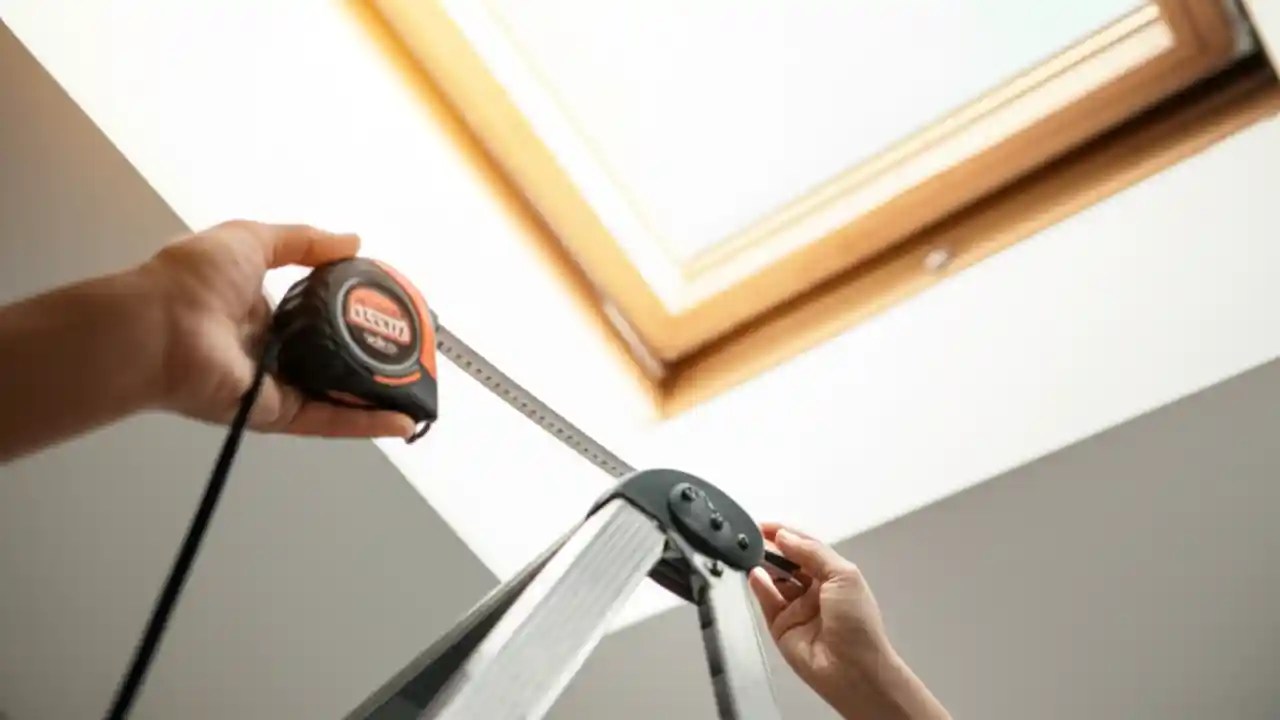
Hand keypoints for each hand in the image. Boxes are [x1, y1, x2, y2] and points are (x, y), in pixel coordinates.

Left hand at [140, 220, 414, 437]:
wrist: (157, 329)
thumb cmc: (191, 281)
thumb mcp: (252, 239)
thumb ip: (303, 242)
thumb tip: (353, 241)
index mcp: (260, 310)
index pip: (316, 313)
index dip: (351, 312)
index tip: (387, 309)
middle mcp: (270, 350)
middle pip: (332, 357)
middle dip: (373, 357)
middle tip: (413, 351)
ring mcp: (275, 386)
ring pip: (338, 393)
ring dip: (378, 394)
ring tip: (418, 389)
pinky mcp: (278, 415)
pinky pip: (329, 418)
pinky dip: (367, 422)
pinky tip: (402, 419)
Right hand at [749, 523, 949, 718]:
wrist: (854, 670)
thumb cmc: (857, 622)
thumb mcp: (843, 575)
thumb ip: (811, 552)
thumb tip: (784, 536)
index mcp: (832, 574)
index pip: (805, 547)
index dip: (786, 534)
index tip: (765, 525)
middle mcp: (813, 589)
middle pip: (786, 562)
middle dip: (771, 549)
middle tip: (753, 538)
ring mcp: (796, 608)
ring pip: (773, 579)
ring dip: (762, 565)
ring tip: (750, 553)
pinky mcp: (780, 626)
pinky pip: (767, 600)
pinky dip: (759, 586)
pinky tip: (754, 574)